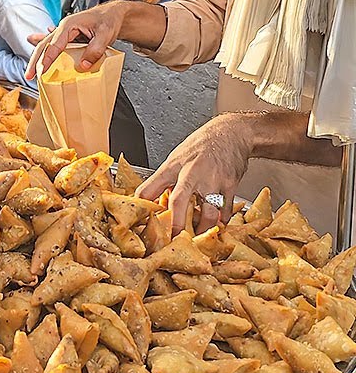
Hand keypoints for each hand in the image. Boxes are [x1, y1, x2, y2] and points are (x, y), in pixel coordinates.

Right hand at [25, 2, 126, 79]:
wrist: (113, 14)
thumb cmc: (109, 20)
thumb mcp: (105, 34)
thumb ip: (94, 50)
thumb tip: (83, 65)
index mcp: (69, 25)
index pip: (53, 45)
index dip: (46, 59)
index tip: (42, 72)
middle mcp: (63, 28)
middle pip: (43, 45)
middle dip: (35, 61)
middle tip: (29, 75)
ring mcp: (64, 33)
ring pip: (46, 46)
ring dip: (38, 59)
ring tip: (30, 72)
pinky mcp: (68, 39)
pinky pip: (53, 47)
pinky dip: (45, 54)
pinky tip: (39, 60)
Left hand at [137, 113, 254, 233]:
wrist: (232, 133)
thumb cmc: (200, 146)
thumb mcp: (175, 158)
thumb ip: (163, 180)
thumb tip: (146, 200)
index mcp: (173, 166)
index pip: (152, 186)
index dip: (144, 204)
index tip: (141, 221)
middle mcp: (192, 173)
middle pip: (179, 200)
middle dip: (176, 223)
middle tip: (173, 239)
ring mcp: (213, 180)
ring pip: (208, 212)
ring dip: (202, 228)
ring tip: (197, 237)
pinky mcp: (231, 185)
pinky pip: (226, 210)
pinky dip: (221, 221)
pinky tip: (216, 225)